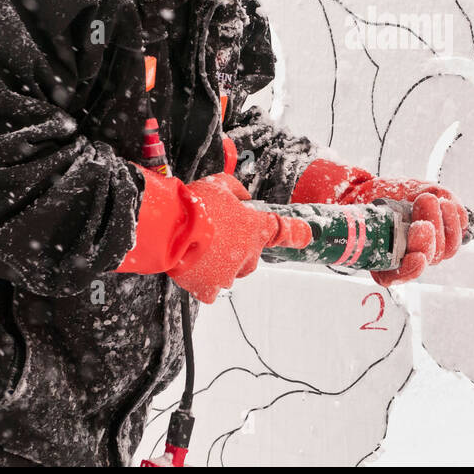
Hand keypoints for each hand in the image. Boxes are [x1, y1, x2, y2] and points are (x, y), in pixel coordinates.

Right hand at [117, 168, 310, 303]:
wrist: (167, 226)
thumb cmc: (193, 204)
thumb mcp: (219, 183)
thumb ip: (237, 190)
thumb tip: (245, 197)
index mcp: (254, 227)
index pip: (280, 230)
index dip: (294, 232)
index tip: (306, 235)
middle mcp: (247, 253)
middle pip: (251, 258)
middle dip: (239, 251)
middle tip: (218, 240)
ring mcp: (229, 272)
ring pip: (230, 273)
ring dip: (219, 266)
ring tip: (197, 250)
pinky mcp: (210, 287)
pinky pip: (211, 290)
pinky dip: (204, 283)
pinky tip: (192, 269)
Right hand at [290, 159, 467, 286]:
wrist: (377, 190)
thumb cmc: (365, 203)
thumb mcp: (356, 215)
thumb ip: (341, 227)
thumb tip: (316, 234)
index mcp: (387, 263)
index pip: (401, 275)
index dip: (412, 268)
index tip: (417, 255)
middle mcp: (410, 257)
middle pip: (431, 256)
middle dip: (431, 233)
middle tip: (423, 207)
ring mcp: (431, 243)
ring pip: (448, 245)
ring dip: (443, 220)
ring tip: (430, 200)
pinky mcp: (448, 224)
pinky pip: (462, 227)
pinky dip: (456, 214)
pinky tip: (445, 204)